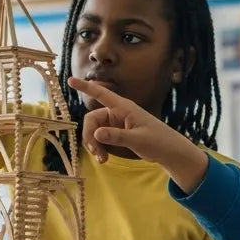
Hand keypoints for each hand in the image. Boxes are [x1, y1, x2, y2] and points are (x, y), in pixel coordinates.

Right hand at [68, 77, 207, 191]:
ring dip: (94, 145)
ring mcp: (116, 123)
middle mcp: (117, 113)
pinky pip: (100, 138)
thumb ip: (117, 136)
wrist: (169, 151)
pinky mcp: (116, 133)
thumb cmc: (158, 141)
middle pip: (92, 120)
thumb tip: (96, 134)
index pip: (101, 94)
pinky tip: (104, 159)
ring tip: (102, 160)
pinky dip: (99, 148)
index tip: (70, 80)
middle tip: (96, 153)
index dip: (85, 87)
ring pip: (94, 131)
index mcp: (123, 108)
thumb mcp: (137, 139)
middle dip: (90, 136)